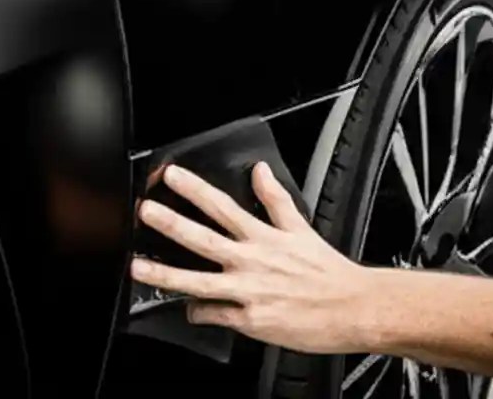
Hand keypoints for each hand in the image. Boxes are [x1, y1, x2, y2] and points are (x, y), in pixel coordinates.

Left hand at [131, 162, 374, 355]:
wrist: (354, 308)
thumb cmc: (328, 273)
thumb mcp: (301, 228)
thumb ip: (275, 199)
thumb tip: (260, 171)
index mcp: (265, 237)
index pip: (223, 206)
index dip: (195, 190)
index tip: (173, 177)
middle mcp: (253, 262)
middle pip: (204, 239)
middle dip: (171, 224)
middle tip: (146, 212)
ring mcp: (249, 292)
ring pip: (198, 282)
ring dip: (165, 275)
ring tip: (138, 267)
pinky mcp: (250, 321)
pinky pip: (214, 315)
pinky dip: (197, 312)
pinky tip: (187, 309)